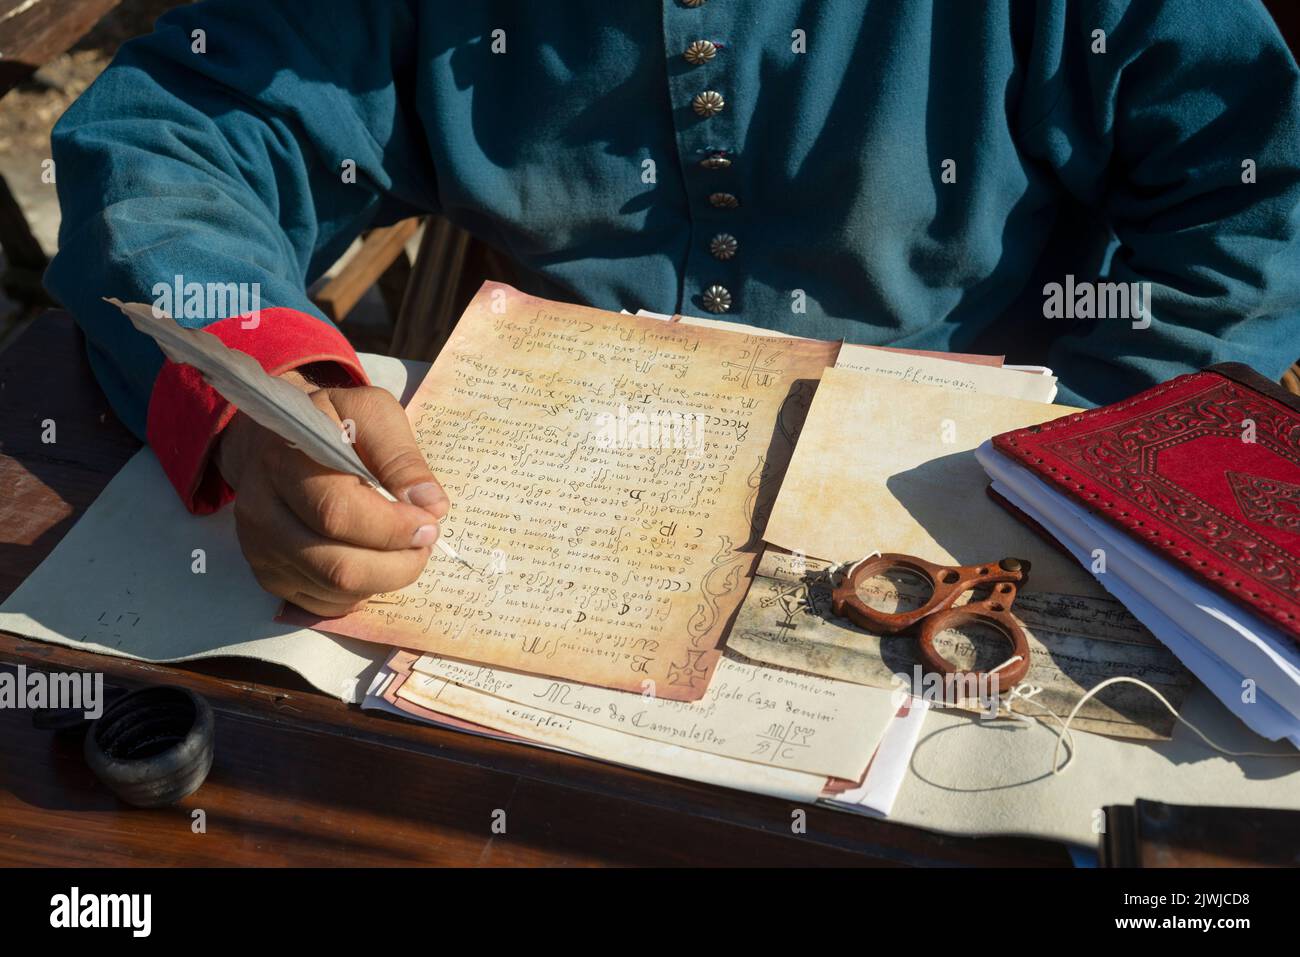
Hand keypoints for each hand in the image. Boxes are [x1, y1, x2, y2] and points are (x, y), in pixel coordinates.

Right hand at [216, 371, 448, 615]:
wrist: (276, 439)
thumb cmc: (333, 424)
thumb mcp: (372, 414)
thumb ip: (401, 457)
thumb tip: (430, 505)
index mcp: (285, 460)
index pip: (338, 514)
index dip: (392, 528)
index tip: (429, 522)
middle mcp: (262, 510)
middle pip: (337, 567)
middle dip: (397, 565)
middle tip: (424, 543)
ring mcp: (259, 548)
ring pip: (334, 591)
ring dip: (384, 579)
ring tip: (403, 549)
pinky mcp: (268, 574)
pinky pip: (324, 604)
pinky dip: (361, 592)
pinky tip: (373, 561)